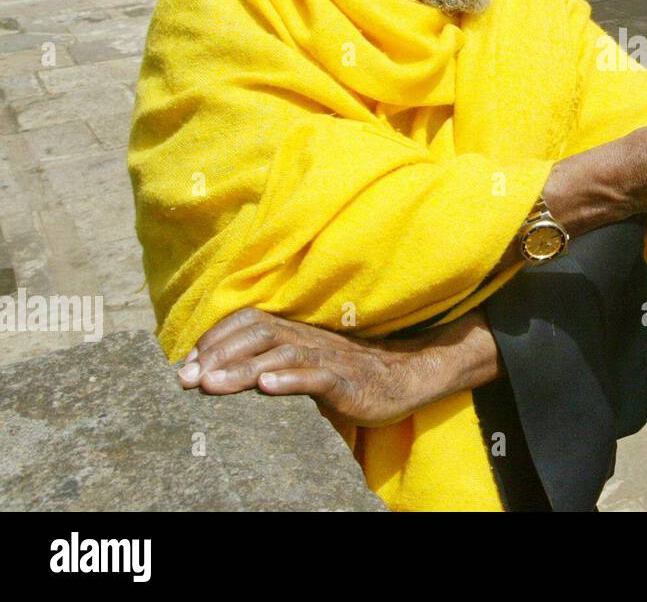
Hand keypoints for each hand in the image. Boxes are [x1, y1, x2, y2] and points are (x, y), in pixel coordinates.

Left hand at [174, 307, 483, 427]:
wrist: (398, 379)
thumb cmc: (341, 375)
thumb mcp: (300, 364)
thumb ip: (267, 362)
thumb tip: (213, 374)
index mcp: (293, 331)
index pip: (248, 320)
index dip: (215, 337)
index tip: (187, 364)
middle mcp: (306, 338)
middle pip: (258, 332)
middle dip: (218, 353)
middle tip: (188, 379)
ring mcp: (327, 358)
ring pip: (281, 353)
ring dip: (243, 368)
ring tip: (213, 385)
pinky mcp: (346, 381)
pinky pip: (317, 376)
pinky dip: (290, 380)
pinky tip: (268, 387)